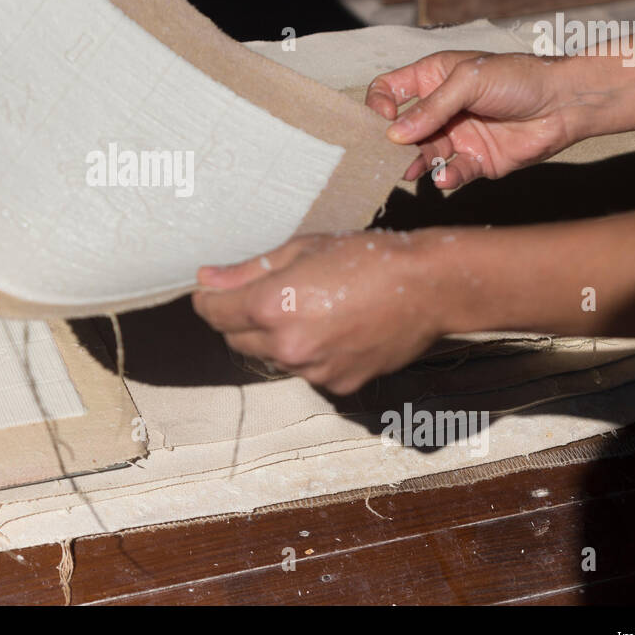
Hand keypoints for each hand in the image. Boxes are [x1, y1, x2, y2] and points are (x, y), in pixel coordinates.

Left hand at [192, 232, 445, 394]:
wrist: (428, 288)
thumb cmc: (367, 257)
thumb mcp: (303, 249)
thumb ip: (248, 270)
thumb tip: (205, 279)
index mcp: (272, 306)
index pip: (214, 312)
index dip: (206, 300)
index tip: (207, 292)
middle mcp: (287, 345)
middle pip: (235, 339)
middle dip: (237, 319)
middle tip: (259, 296)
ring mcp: (312, 370)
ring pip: (269, 358)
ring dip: (273, 338)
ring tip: (307, 310)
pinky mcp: (337, 385)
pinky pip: (305, 371)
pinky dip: (306, 354)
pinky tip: (331, 329)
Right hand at [365, 50, 579, 189]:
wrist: (566, 102)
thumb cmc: (520, 78)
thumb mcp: (469, 81)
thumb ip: (431, 107)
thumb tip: (394, 134)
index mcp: (433, 79)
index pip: (388, 91)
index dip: (378, 106)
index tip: (383, 121)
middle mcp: (440, 109)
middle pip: (400, 130)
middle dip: (392, 143)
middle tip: (389, 154)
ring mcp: (457, 136)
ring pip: (422, 155)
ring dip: (415, 164)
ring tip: (412, 171)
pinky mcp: (475, 161)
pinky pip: (451, 173)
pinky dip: (444, 178)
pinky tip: (445, 178)